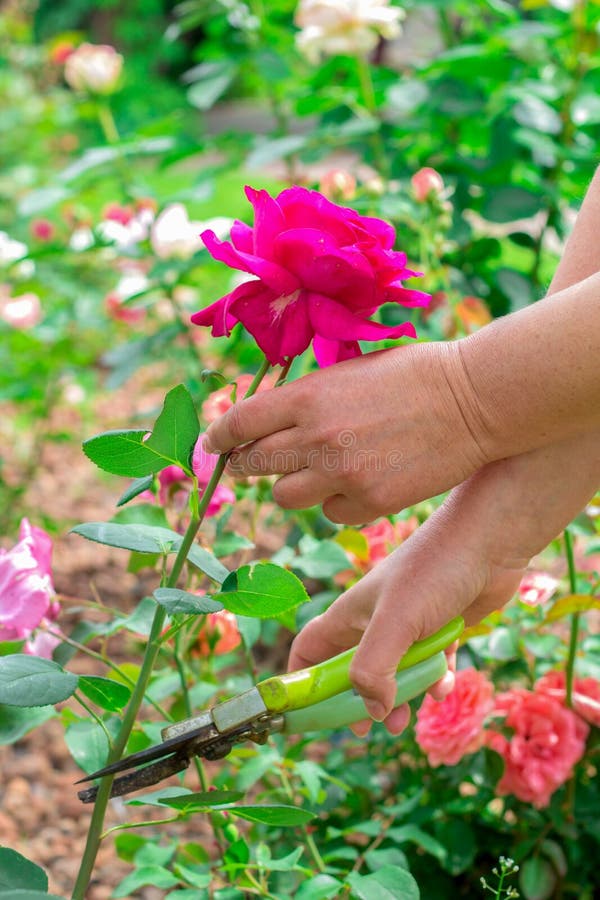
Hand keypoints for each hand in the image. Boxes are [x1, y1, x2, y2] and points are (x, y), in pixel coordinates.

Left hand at [204, 341, 487, 523]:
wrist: (474, 400)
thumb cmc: (416, 374)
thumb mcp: (352, 371)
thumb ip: (310, 396)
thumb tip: (274, 418)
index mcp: (306, 396)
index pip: (238, 422)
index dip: (220, 435)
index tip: (215, 443)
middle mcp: (314, 437)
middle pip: (252, 464)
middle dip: (248, 463)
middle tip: (252, 462)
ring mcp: (340, 474)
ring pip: (284, 496)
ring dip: (293, 485)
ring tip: (316, 471)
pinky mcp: (369, 503)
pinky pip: (329, 513)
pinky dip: (336, 503)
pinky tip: (358, 483)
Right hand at [288, 431, 599, 733]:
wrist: (489, 541)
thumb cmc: (435, 572)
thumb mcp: (395, 622)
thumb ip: (374, 668)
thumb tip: (373, 711)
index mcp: (351, 614)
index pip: (310, 649)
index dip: (302, 680)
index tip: (308, 712)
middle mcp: (374, 619)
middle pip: (351, 669)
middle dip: (356, 701)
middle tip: (364, 727)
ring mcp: (409, 623)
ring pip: (393, 671)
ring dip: (397, 697)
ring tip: (403, 722)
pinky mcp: (441, 626)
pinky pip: (430, 664)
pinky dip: (433, 679)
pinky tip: (445, 686)